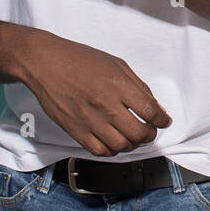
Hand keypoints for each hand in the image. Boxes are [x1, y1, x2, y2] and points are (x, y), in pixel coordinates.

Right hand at [14, 28, 172, 155]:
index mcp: (118, 85)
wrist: (45, 64)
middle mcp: (105, 105)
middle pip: (139, 133)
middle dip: (150, 135)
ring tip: (133, 136)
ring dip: (132, 144)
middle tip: (150, 130)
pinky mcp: (75, 130)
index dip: (162, 119)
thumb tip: (155, 106)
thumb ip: (138, 86)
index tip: (163, 121)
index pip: (150, 111)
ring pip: (121, 146)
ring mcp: (90, 120)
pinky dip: (112, 150)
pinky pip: (99, 150)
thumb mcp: (116, 64)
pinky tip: (114, 141)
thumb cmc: (79, 60)